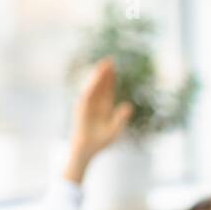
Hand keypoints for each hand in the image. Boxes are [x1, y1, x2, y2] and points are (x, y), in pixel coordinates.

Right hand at [64, 58, 133, 183]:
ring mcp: (87, 105)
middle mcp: (95, 104)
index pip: (108, 91)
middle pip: (101, 85)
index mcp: (104, 108)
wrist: (87, 149)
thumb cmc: (100, 142)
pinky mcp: (81, 108)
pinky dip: (91, 86)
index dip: (111, 80)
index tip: (115, 69)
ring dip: (98, 76)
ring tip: (104, 65)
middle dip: (105, 73)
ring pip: (93, 87)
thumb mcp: (114, 130)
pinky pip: (87, 95)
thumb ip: (121, 118)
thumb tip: (129, 105)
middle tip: (110, 60)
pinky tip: (96, 77)